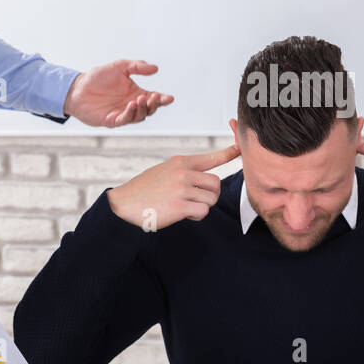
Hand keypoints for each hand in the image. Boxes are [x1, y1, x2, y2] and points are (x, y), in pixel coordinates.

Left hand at [64, 60, 173, 126]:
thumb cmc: (97, 78)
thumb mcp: (120, 67)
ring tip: (140, 98)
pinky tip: (131, 104)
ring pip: (139, 116)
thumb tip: (155, 68)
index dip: (163, 100)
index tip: (169, 98)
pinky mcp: (111, 120)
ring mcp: (122, 114)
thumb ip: (137, 66)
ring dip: (143, 109)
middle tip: (154, 96)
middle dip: (154, 104)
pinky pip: (125, 120)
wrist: (77, 88)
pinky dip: (130, 113)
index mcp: (135, 93)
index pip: (154, 98)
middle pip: (149, 109)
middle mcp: (131, 105)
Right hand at [106, 144, 240, 229]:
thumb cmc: (144, 190)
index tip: (240, 147)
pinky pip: (203, 212)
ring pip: (211, 199)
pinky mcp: (180, 206)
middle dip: (210, 195)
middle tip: (196, 200)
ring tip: (186, 207)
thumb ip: (185, 172)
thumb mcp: (164, 171)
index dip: (229, 153)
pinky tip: (184, 215)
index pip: (210, 157)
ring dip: (202, 206)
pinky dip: (197, 216)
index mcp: (180, 162)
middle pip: (215, 183)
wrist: (124, 205)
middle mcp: (183, 173)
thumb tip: (206, 180)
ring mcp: (181, 189)